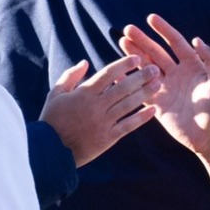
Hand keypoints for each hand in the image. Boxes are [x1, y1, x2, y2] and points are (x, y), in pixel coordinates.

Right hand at [39, 56, 160, 167]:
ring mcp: (104, 122)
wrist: (51, 151)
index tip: (137, 58)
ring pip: (128, 104)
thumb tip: (86, 63)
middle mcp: (96, 106)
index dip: (124, 64)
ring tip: (159, 84)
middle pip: (123, 87)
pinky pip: (128, 125)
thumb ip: (70, 76)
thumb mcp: (55, 94)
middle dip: (141, 76)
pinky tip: (153, 109)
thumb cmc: (52, 119)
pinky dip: (141, 117)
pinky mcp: (108, 138)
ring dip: (145, 93)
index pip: (108, 74)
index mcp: (84, 93)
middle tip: (155, 68)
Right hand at [118, 15, 209, 155]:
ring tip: (122, 42)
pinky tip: (118, 72)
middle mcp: (177, 74)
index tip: (150, 18)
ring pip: (146, 67)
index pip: (175, 43)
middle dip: (143, 40)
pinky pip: (140, 89)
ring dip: (134, 55)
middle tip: (128, 29)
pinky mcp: (157, 103)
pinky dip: (130, 80)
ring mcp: (166, 88)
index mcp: (192, 66)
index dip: (164, 30)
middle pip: (157, 52)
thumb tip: (196, 40)